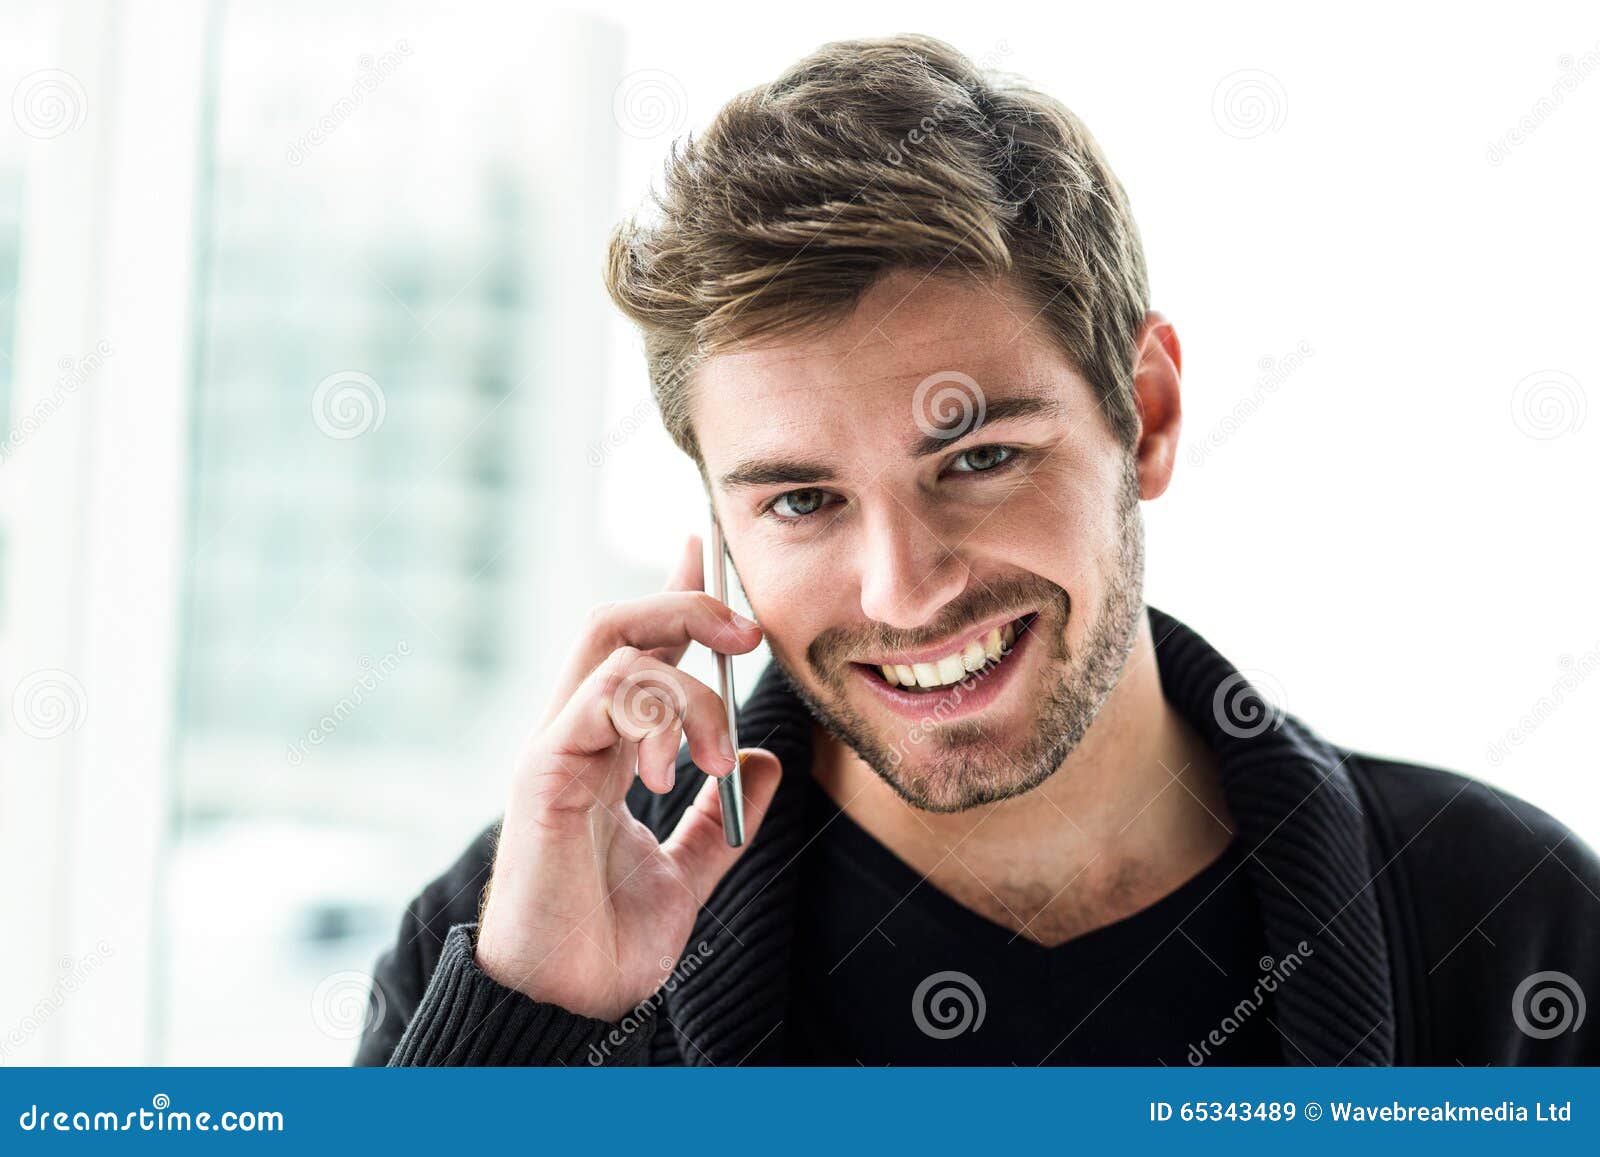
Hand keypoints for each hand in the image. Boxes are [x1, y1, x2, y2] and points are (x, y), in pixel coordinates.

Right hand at [474, 535, 781, 1021]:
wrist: (569, 1006)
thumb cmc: (609, 944)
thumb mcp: (688, 873)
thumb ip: (723, 818)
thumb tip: (766, 761)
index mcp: (606, 752)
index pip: (638, 650)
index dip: (672, 594)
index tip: (702, 547)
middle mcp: (575, 737)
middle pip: (617, 623)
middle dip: (685, 603)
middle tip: (748, 632)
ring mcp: (555, 749)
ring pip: (615, 646)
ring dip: (689, 686)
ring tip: (716, 756)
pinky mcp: (543, 772)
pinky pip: (600, 698)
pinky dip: (655, 716)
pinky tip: (675, 774)